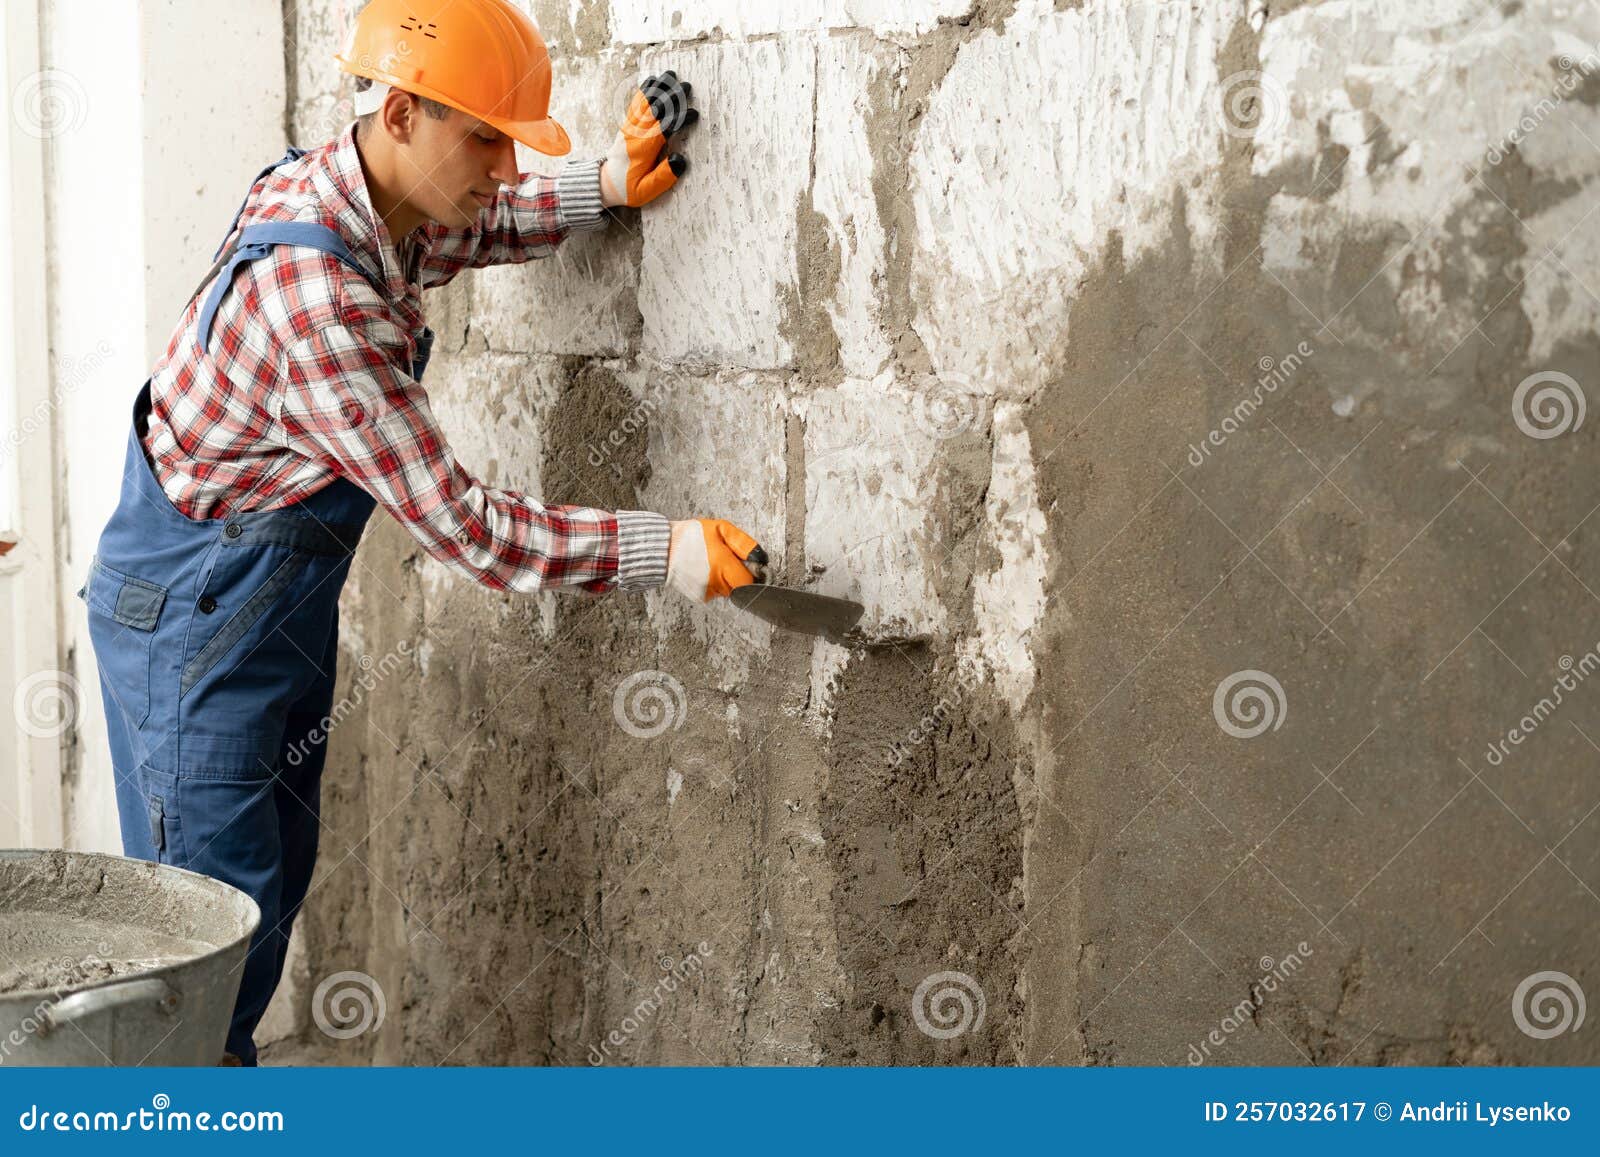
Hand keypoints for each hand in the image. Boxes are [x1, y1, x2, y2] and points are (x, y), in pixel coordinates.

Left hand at [600, 70, 697, 207]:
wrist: (604, 183)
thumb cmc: (628, 189)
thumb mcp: (646, 192)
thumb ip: (663, 177)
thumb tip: (680, 160)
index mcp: (642, 151)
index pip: (662, 129)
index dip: (678, 119)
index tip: (694, 114)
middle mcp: (634, 135)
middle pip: (653, 109)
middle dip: (671, 96)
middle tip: (688, 86)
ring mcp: (629, 127)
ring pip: (643, 102)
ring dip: (658, 88)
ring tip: (671, 75)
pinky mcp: (627, 124)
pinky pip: (635, 103)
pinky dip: (644, 90)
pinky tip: (653, 80)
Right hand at [666, 519, 767, 601]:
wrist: (663, 549)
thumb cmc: (690, 536)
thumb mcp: (720, 528)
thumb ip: (742, 542)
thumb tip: (759, 556)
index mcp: (722, 564)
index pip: (748, 580)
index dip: (752, 573)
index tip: (748, 564)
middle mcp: (715, 582)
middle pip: (740, 587)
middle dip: (738, 575)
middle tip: (727, 560)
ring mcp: (707, 591)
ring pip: (728, 590)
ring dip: (726, 579)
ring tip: (713, 563)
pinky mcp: (700, 597)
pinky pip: (716, 592)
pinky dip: (715, 583)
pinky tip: (705, 570)